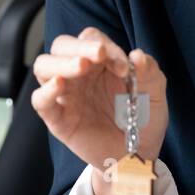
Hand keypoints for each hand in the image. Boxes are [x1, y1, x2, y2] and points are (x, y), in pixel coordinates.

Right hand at [31, 27, 168, 170]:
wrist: (136, 156)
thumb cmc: (142, 120)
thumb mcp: (154, 94)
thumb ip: (150, 72)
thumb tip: (137, 55)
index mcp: (100, 62)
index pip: (91, 39)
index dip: (105, 45)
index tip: (124, 66)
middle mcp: (79, 74)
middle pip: (62, 46)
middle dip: (79, 46)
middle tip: (98, 54)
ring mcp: (65, 95)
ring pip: (44, 66)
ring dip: (60, 62)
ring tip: (80, 66)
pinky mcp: (57, 118)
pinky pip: (40, 100)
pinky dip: (46, 91)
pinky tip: (59, 85)